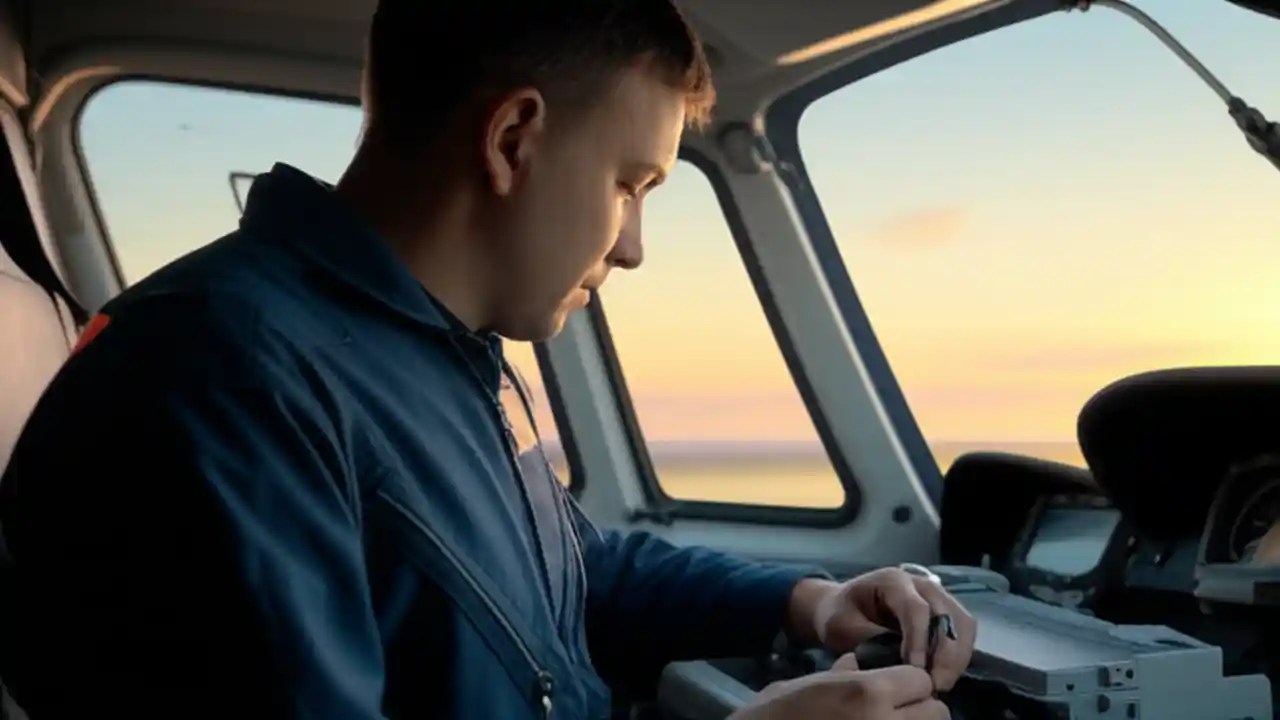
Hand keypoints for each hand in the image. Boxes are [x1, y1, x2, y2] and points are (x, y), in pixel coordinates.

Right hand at [730, 653, 948, 718]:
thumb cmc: (779, 711)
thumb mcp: (809, 684)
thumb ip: (841, 673)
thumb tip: (856, 662)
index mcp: (868, 691)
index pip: (921, 679)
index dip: (909, 682)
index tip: (897, 687)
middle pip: (936, 710)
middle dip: (921, 707)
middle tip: (898, 709)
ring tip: (890, 718)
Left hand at [786, 568, 975, 690]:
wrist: (842, 608)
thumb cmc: (840, 616)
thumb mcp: (842, 626)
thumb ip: (869, 638)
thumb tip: (899, 659)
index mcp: (893, 581)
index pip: (916, 609)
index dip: (920, 641)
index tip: (915, 671)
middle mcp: (921, 583)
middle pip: (947, 615)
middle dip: (946, 653)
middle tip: (935, 684)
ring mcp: (936, 595)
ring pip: (963, 623)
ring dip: (957, 656)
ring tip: (941, 683)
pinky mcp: (944, 611)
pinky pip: (963, 631)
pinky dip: (959, 655)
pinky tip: (945, 674)